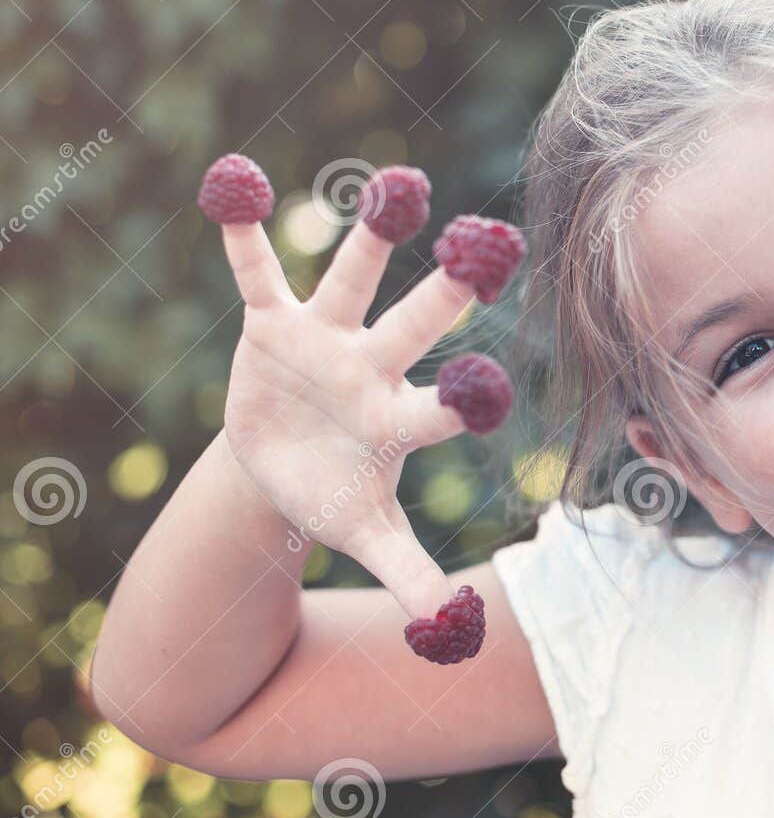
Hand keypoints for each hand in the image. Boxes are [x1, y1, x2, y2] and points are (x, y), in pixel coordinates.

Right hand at [211, 166, 501, 623]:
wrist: (283, 467)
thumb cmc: (337, 496)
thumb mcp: (369, 538)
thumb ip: (413, 577)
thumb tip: (456, 636)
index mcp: (398, 422)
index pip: (439, 407)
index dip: (461, 400)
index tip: (492, 386)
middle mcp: (373, 368)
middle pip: (416, 325)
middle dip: (448, 290)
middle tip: (487, 241)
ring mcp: (326, 340)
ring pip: (354, 279)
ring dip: (372, 234)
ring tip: (402, 181)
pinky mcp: (274, 324)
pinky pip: (257, 274)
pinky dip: (244, 233)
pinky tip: (236, 181)